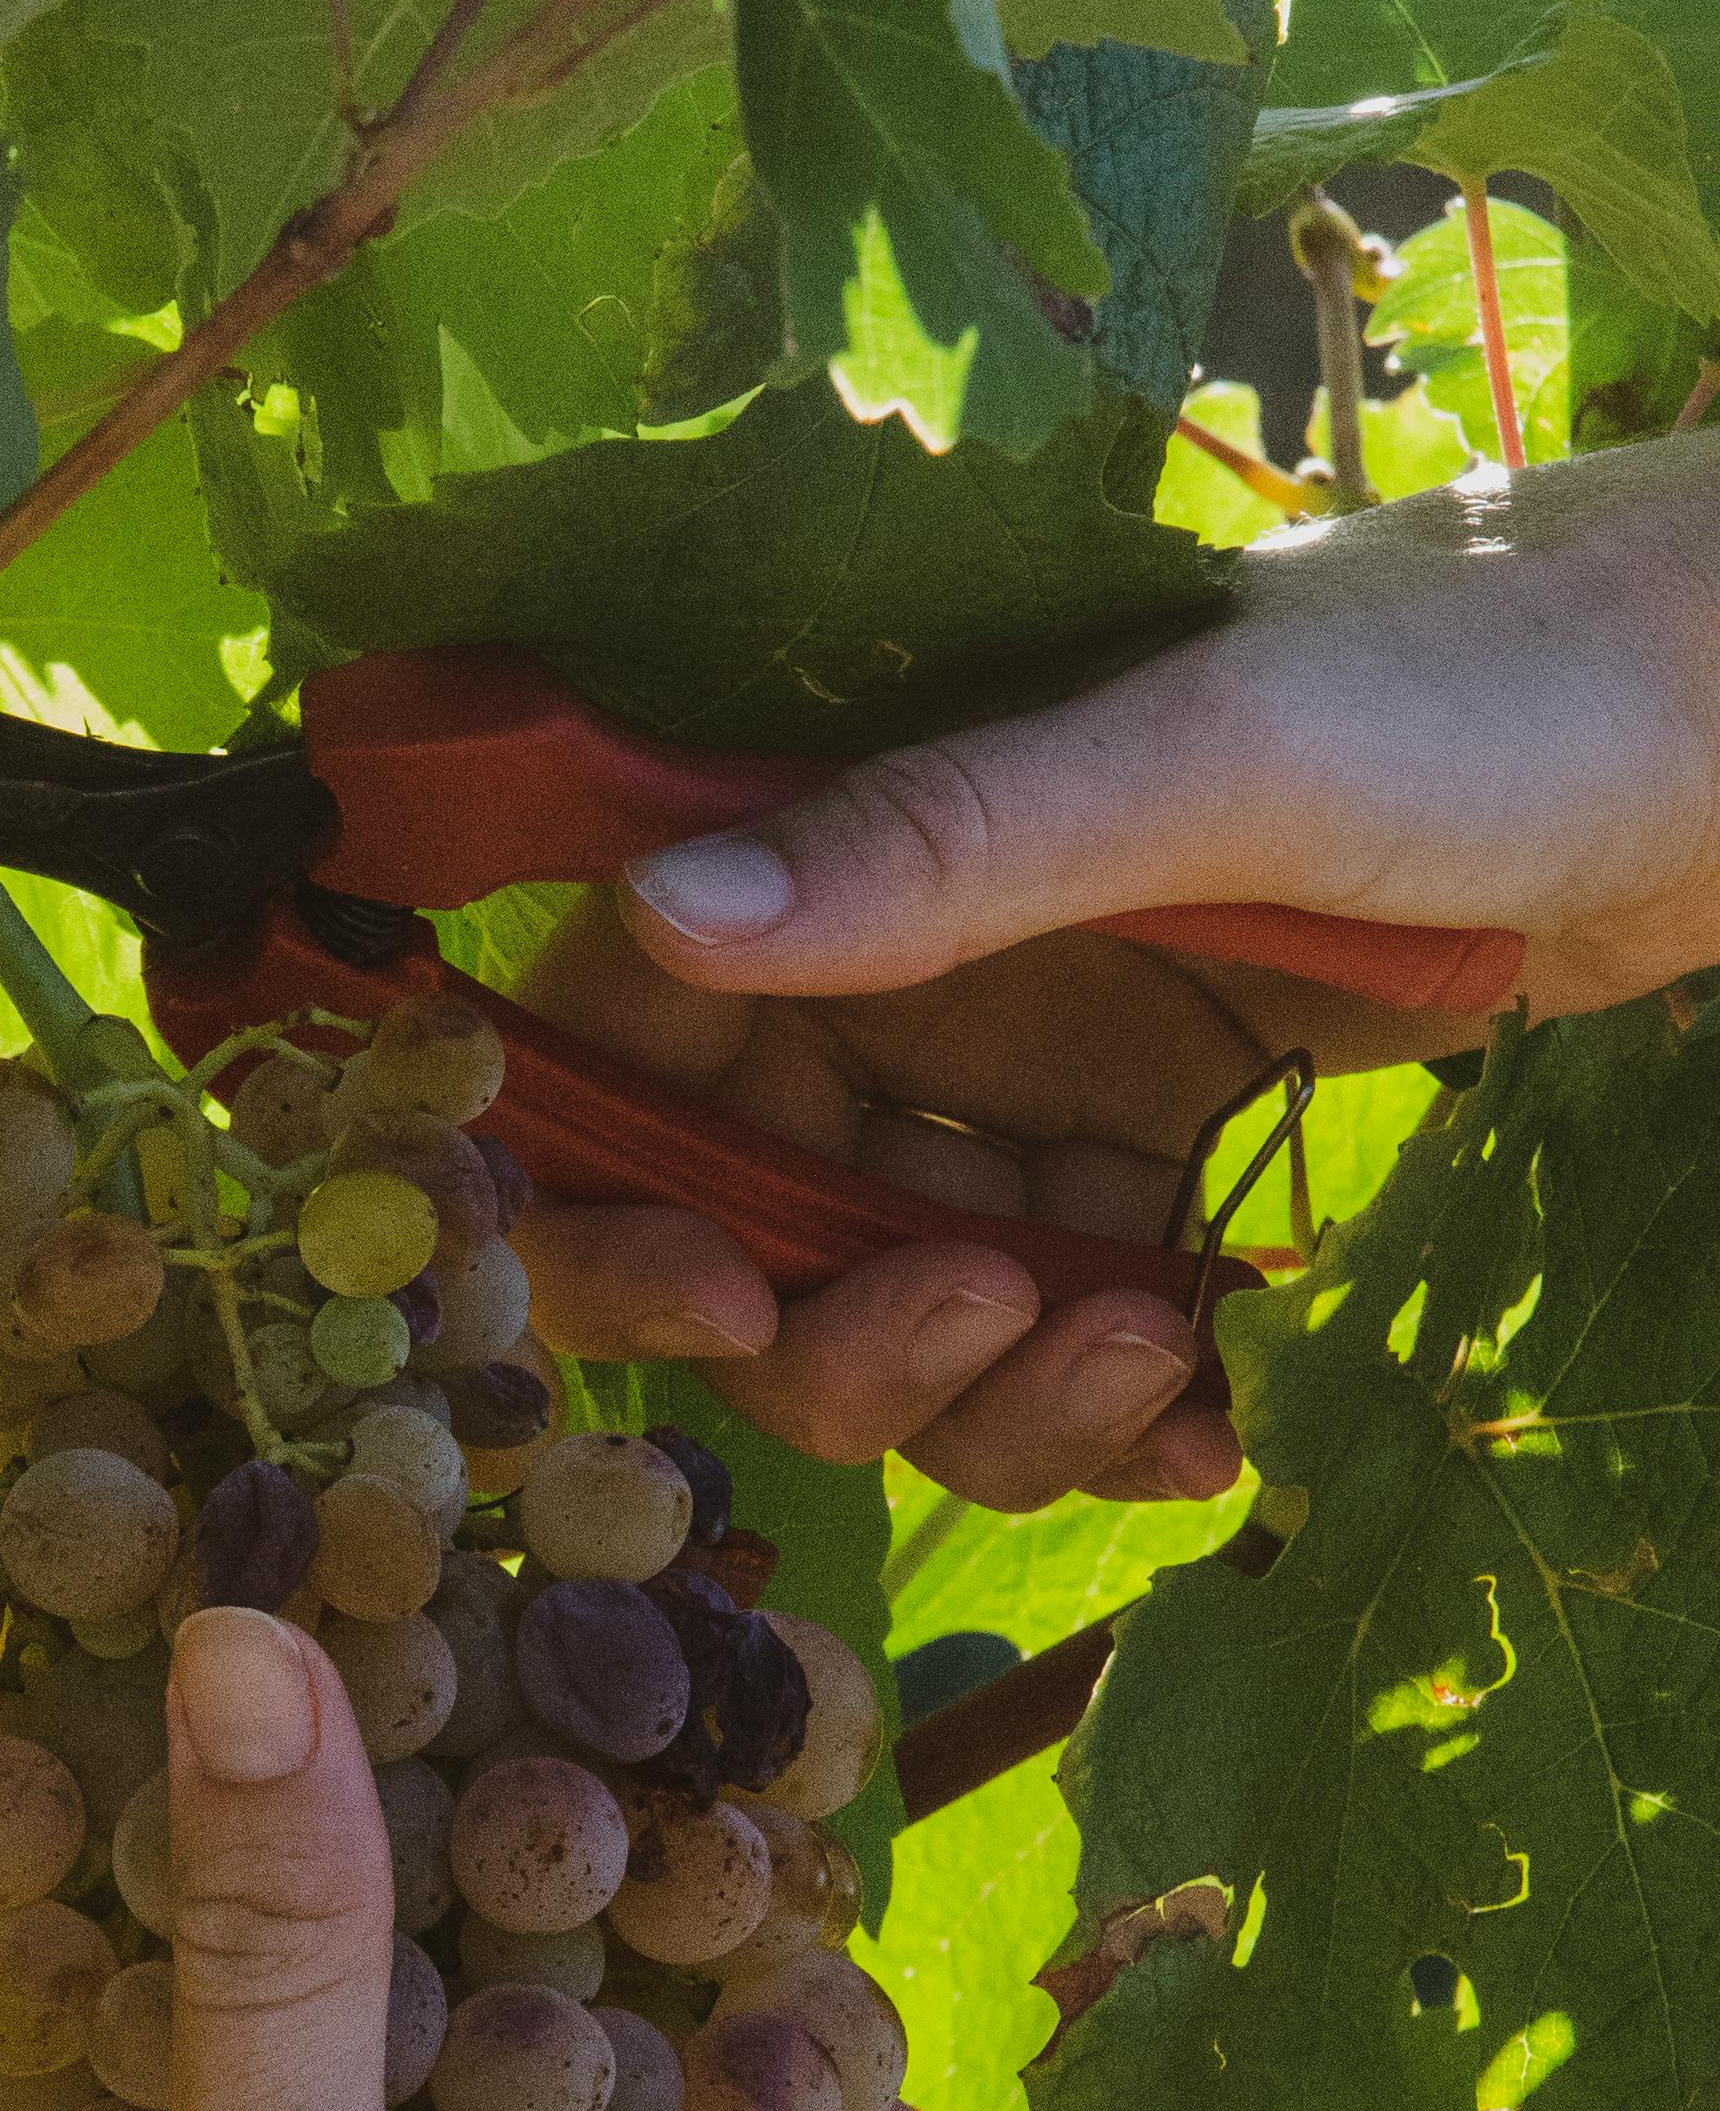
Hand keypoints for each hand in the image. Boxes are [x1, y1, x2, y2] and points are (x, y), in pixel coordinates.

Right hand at [515, 440, 1719, 1509]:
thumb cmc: (1489, 677)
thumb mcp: (1218, 753)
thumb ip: (951, 842)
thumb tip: (671, 919)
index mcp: (875, 831)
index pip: (636, 1028)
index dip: (622, 1190)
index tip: (725, 1298)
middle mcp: (921, 968)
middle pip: (756, 1221)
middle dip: (838, 1333)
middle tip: (984, 1324)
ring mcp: (1041, 1074)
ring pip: (907, 1308)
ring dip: (994, 1395)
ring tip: (1148, 1363)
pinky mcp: (1163, 1159)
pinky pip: (1071, 1331)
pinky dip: (1121, 1412)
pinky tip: (1212, 1434)